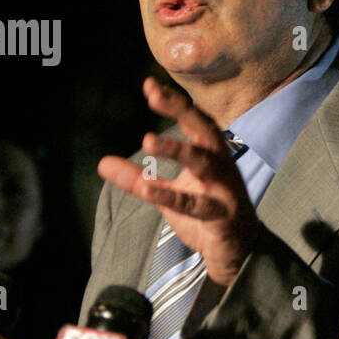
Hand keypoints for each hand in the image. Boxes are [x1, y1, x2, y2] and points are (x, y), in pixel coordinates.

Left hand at [99, 77, 259, 285]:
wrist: (236, 253)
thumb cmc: (205, 215)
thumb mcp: (166, 194)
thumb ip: (136, 179)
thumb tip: (102, 163)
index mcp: (210, 155)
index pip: (193, 121)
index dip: (174, 103)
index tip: (149, 85)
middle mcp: (221, 166)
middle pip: (204, 130)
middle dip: (181, 110)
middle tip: (154, 95)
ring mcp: (224, 190)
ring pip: (203, 163)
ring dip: (177, 150)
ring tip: (147, 140)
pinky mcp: (222, 216)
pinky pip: (197, 206)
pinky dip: (172, 198)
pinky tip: (147, 189)